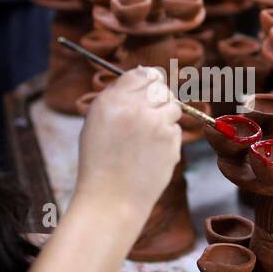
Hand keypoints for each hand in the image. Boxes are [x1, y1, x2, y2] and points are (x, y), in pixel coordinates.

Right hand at [75, 67, 180, 215]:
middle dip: (159, 99)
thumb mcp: (96, 122)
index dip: (149, 79)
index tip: (151, 87)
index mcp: (112, 100)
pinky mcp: (170, 142)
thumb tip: (144, 76)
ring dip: (165, 118)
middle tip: (149, 116)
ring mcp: (155, 124)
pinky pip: (176, 130)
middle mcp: (134, 108)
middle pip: (161, 87)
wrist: (110, 199)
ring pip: (173, 107)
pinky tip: (150, 155)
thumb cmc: (100, 162)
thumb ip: (117, 98)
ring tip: (147, 138)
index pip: (142, 72)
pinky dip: (168, 140)